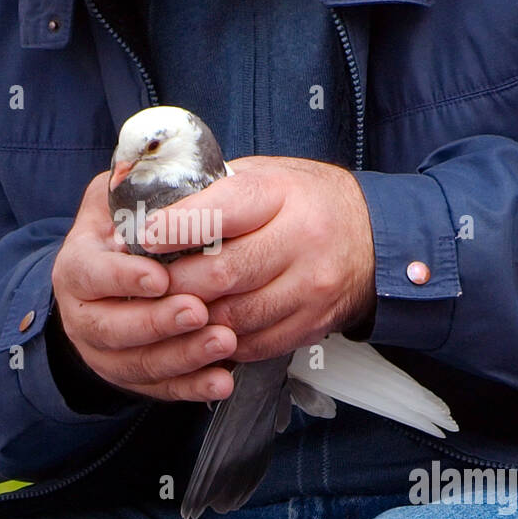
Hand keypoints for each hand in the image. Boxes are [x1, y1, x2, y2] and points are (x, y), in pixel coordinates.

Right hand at [50, 173, 236, 402]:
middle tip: (198, 311)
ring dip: (182, 356)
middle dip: (157, 322)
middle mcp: (83, 315)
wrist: (116, 276)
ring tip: (225, 341)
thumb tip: (140, 167)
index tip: (160, 276)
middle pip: (112, 329)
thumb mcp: (115, 198)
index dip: (122, 278)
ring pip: (138, 364)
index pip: (89, 275)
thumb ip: (127, 184)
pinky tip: (223, 381)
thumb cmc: (124, 229)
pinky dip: (191, 388)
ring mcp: (105, 351)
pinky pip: (160, 389)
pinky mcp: (133, 376)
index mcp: (76, 267)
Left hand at [144, 157, 375, 361]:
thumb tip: (152, 206)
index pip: (222, 211)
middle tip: (146, 284)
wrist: (373, 236)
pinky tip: (205, 328)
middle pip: (224, 273)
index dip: (177, 228)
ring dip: (194, 318)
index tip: (144, 237)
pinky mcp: (312, 324)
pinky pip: (255, 343)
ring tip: (168, 309)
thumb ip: (215, 191)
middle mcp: (301, 242)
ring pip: (235, 316)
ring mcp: (310, 288)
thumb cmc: (307, 201)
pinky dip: (222, 339)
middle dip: (176, 282)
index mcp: (282, 195)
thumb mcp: (266, 176)